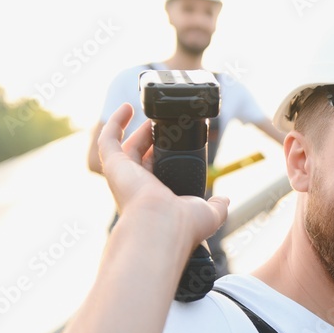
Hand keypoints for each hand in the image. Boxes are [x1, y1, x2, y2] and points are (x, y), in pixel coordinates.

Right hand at [97, 103, 228, 247]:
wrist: (164, 225)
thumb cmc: (184, 224)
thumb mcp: (209, 213)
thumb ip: (218, 205)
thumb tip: (225, 199)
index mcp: (157, 198)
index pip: (159, 173)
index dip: (166, 158)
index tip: (178, 145)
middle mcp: (137, 188)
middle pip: (143, 158)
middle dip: (153, 141)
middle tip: (165, 126)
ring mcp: (123, 176)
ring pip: (127, 147)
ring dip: (138, 130)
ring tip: (151, 116)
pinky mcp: (114, 165)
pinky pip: (108, 139)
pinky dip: (115, 122)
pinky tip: (127, 107)